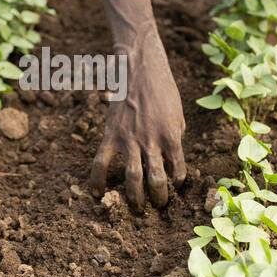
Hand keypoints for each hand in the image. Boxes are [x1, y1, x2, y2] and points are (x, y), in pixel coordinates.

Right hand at [90, 29, 185, 211]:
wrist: (140, 67)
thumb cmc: (162, 89)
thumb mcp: (176, 113)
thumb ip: (174, 137)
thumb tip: (171, 158)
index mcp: (173, 136)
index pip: (179, 170)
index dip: (179, 183)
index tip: (176, 187)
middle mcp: (153, 142)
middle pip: (157, 180)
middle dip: (159, 198)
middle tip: (159, 207)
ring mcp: (130, 140)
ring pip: (133, 177)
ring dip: (136, 197)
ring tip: (137, 208)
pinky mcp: (111, 135)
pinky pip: (101, 163)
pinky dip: (98, 180)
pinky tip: (97, 193)